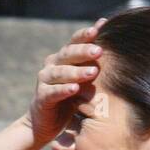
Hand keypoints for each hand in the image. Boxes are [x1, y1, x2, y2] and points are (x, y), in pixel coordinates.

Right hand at [24, 19, 105, 144]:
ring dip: (76, 71)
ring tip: (93, 72)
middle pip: (68, 53)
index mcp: (64, 57)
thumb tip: (108, 32)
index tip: (101, 28)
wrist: (46, 122)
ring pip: (60, 72)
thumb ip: (92, 59)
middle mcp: (52, 64)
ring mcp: (45, 80)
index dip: (86, 34)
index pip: (75, 41)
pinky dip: (63, 90)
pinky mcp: (41, 97)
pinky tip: (74, 89)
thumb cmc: (70, 97)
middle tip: (99, 51)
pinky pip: (52, 92)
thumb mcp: (83, 78)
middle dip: (84, 51)